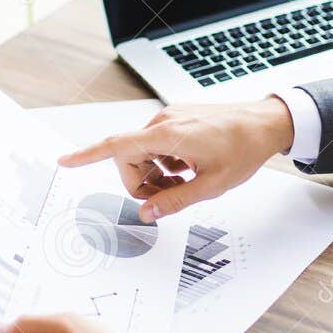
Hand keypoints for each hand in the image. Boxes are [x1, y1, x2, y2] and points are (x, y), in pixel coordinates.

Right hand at [58, 96, 294, 220]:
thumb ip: (175, 201)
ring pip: (143, 154)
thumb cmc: (244, 149)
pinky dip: (166, 162)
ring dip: (156, 174)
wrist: (266, 122)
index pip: (117, 145)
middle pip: (128, 158)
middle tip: (168, 196)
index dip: (87, 155)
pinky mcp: (177, 119)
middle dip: (141, 182)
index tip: (65, 161)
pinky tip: (190, 168)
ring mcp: (170, 118)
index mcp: (168, 135)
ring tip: (186, 182)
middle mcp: (163, 122)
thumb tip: (145, 214)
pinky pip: (157, 145)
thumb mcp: (211, 185)